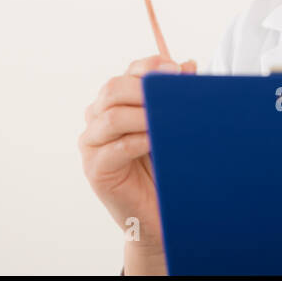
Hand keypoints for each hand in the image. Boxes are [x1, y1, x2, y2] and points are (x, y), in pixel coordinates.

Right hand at [78, 53, 196, 270]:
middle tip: (172, 90)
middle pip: (113, 89)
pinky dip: (137, 141)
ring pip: (111, 117)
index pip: (127, 74)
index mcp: (115, 103)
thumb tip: (189, 65)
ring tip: (166, 117)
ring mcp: (92, 144)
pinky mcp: (95, 169)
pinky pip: (114, 149)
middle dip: (144, 87)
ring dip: (142, 114)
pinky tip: (155, 140)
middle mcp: (98, 118)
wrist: (158, 215)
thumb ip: (176, 97)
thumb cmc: (165, 167)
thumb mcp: (172, 126)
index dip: (148, 67)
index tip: (176, 69)